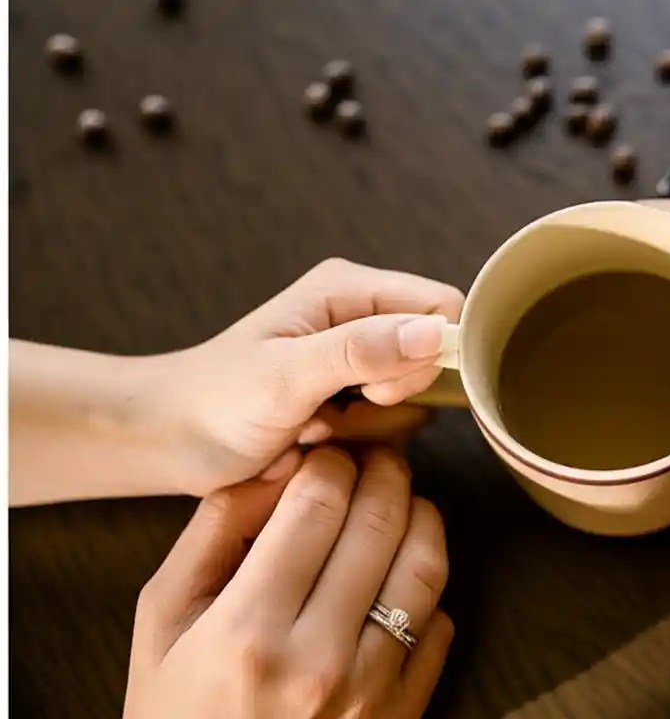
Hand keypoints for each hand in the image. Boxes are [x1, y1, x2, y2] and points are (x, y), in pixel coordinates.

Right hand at [125, 447, 452, 717]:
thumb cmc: (179, 707)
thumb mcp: (163, 620)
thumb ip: (216, 532)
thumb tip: (281, 463)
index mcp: (247, 631)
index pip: (317, 506)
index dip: (331, 462)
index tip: (328, 456)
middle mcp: (317, 660)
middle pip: (379, 524)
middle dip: (383, 472)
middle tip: (375, 459)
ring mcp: (370, 691)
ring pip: (424, 568)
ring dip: (420, 516)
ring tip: (400, 501)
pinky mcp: (405, 714)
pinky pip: (440, 626)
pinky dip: (427, 586)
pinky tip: (399, 573)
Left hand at [153, 258, 464, 494]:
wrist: (166, 440)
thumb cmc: (214, 402)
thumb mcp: (287, 376)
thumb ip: (362, 350)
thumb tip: (436, 334)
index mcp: (349, 289)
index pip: (442, 307)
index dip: (431, 354)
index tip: (378, 389)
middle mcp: (361, 317)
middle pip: (434, 358)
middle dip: (395, 397)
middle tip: (339, 406)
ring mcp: (359, 358)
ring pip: (417, 398)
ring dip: (373, 425)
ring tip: (316, 425)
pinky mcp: (354, 395)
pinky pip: (394, 423)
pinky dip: (360, 440)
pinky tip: (315, 437)